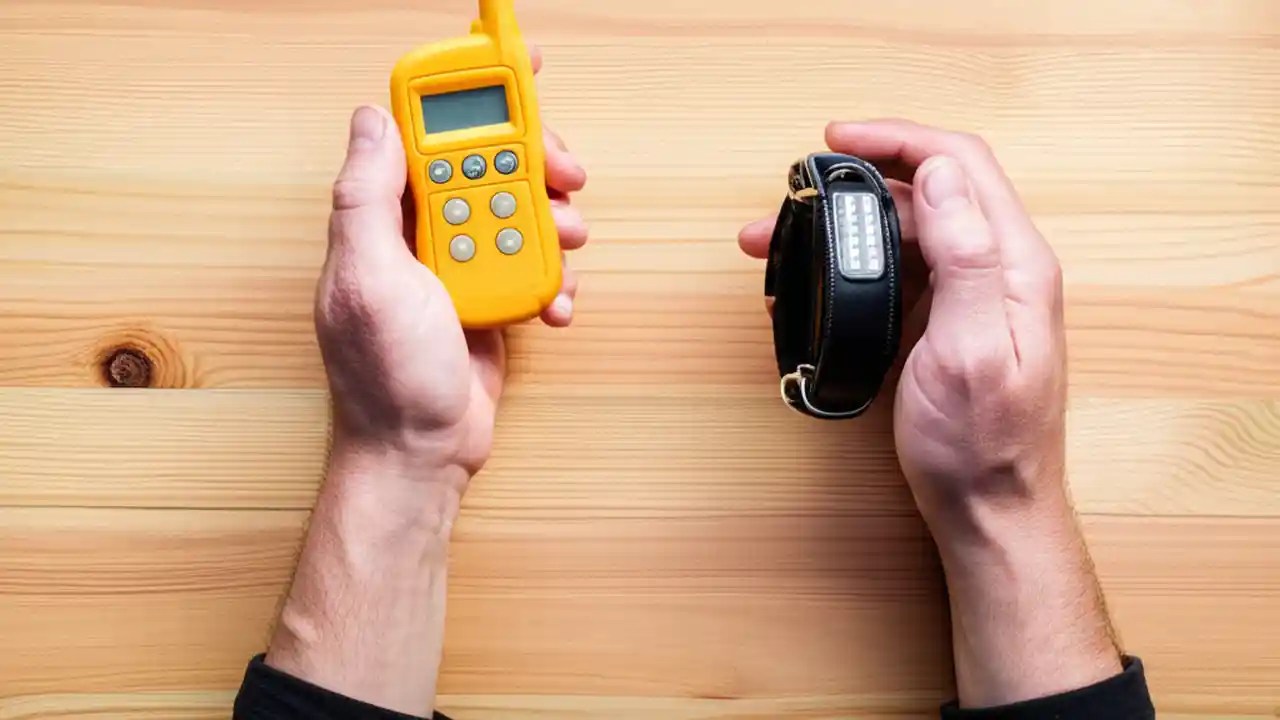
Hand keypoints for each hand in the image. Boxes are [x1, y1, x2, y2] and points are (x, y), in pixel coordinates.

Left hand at [315, 55, 587, 489]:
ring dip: (553, 223)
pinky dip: (552, 281)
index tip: (511, 66)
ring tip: (567, 244)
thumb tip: (371, 119)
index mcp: (382, 218)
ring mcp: (457, 266)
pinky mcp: (488, 297)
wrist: (421, 455)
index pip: (422, 132)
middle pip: (488, 165)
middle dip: (533, 163)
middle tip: (566, 173)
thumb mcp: (369, 281)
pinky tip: (552, 305)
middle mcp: (418, 233)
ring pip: (521, 212)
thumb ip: (368, 198)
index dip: (463, 92)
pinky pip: (532, 265)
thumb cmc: (387, 380)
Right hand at [739, 120, 1119, 707]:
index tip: (837, 139)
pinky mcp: (946, 324)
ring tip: (781, 241)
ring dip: (844, 224)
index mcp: (1014, 263)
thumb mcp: (973, 350)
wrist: (990, 512)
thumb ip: (967, 257)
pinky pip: (898, 271)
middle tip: (792, 195)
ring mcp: (972, 297)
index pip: (958, 164)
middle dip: (854, 183)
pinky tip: (813, 282)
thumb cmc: (983, 445)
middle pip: (927, 192)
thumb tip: (940, 175)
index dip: (898, 139)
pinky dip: (851, 263)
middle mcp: (998, 269)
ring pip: (905, 232)